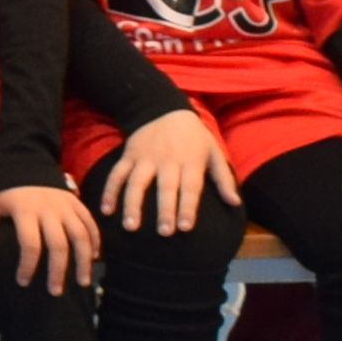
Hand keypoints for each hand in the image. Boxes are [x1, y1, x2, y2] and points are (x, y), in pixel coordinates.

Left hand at [0, 181, 98, 293]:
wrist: (25, 165)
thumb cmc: (5, 195)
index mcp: (25, 210)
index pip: (30, 243)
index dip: (27, 265)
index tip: (22, 282)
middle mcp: (48, 208)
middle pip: (58, 244)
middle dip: (58, 271)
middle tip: (55, 292)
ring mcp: (66, 205)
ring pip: (80, 235)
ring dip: (83, 260)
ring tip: (83, 282)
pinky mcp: (77, 202)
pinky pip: (90, 224)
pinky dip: (95, 242)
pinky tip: (94, 259)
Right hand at [98, 110, 233, 235]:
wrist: (163, 107)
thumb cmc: (194, 136)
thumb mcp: (213, 151)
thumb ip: (223, 178)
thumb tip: (235, 204)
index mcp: (190, 161)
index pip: (190, 188)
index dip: (188, 207)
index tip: (185, 227)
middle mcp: (167, 160)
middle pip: (166, 188)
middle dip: (165, 210)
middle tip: (164, 233)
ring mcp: (145, 158)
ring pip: (138, 182)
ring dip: (133, 204)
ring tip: (131, 226)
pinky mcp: (129, 155)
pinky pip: (117, 174)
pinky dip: (110, 191)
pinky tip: (106, 210)